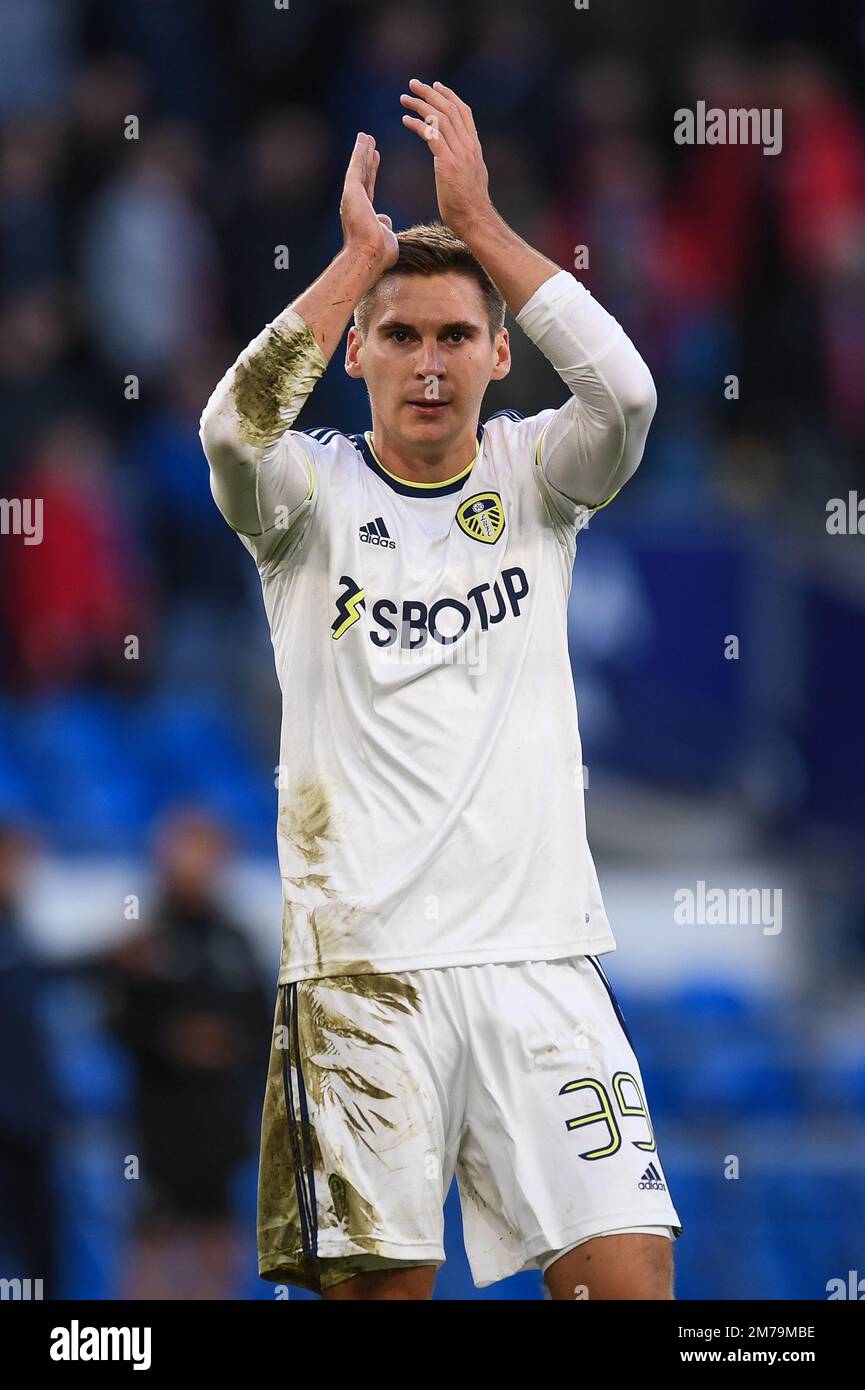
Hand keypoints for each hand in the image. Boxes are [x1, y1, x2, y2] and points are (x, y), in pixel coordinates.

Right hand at [339, 132, 398, 269]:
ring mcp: (352, 196)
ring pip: (359, 167)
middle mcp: (355, 203)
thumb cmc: (379, 253)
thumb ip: (385, 225)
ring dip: (362, 150)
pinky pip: (356, 166)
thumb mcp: (385, 236)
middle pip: (362, 174)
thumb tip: (385, 219)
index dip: (372, 170)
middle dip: (366, 157)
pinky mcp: (351, 190)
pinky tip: (362, 139)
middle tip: (369, 141)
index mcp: (363, 212)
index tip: (376, 156)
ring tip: (366, 136)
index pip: (369, 186)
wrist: (369, 255)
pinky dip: (358, 152)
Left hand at [400, 79, 492, 236]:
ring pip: (439, 119)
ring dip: (420, 105)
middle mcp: (468, 145)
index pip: (463, 112)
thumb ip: (467, 160)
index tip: (436, 86)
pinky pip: (431, 136)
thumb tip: (462, 156)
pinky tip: (406, 120)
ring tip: (404, 99)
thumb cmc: (471, 205)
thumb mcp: (473, 176)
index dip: (449, 96)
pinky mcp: (447, 164)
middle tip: (413, 84)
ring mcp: (459, 154)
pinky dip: (418, 125)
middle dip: (430, 93)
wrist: (475, 219)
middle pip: (450, 109)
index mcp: (474, 147)